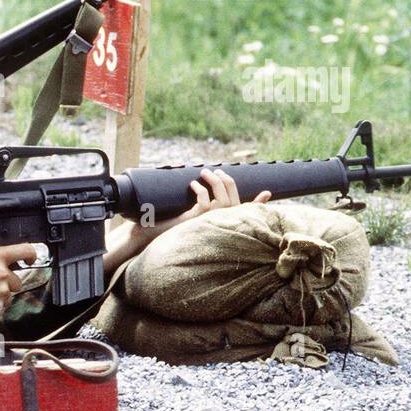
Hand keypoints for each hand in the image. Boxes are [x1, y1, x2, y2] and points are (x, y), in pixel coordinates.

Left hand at [103, 169, 269, 272]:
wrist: (142, 239)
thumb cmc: (158, 227)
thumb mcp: (177, 213)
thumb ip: (189, 205)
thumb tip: (192, 186)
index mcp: (215, 226)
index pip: (241, 215)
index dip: (257, 204)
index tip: (268, 192)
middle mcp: (214, 229)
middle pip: (234, 202)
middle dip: (229, 183)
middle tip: (216, 171)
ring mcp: (206, 227)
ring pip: (223, 202)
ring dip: (217, 183)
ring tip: (206, 173)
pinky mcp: (194, 224)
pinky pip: (204, 204)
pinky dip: (201, 192)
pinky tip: (193, 186)